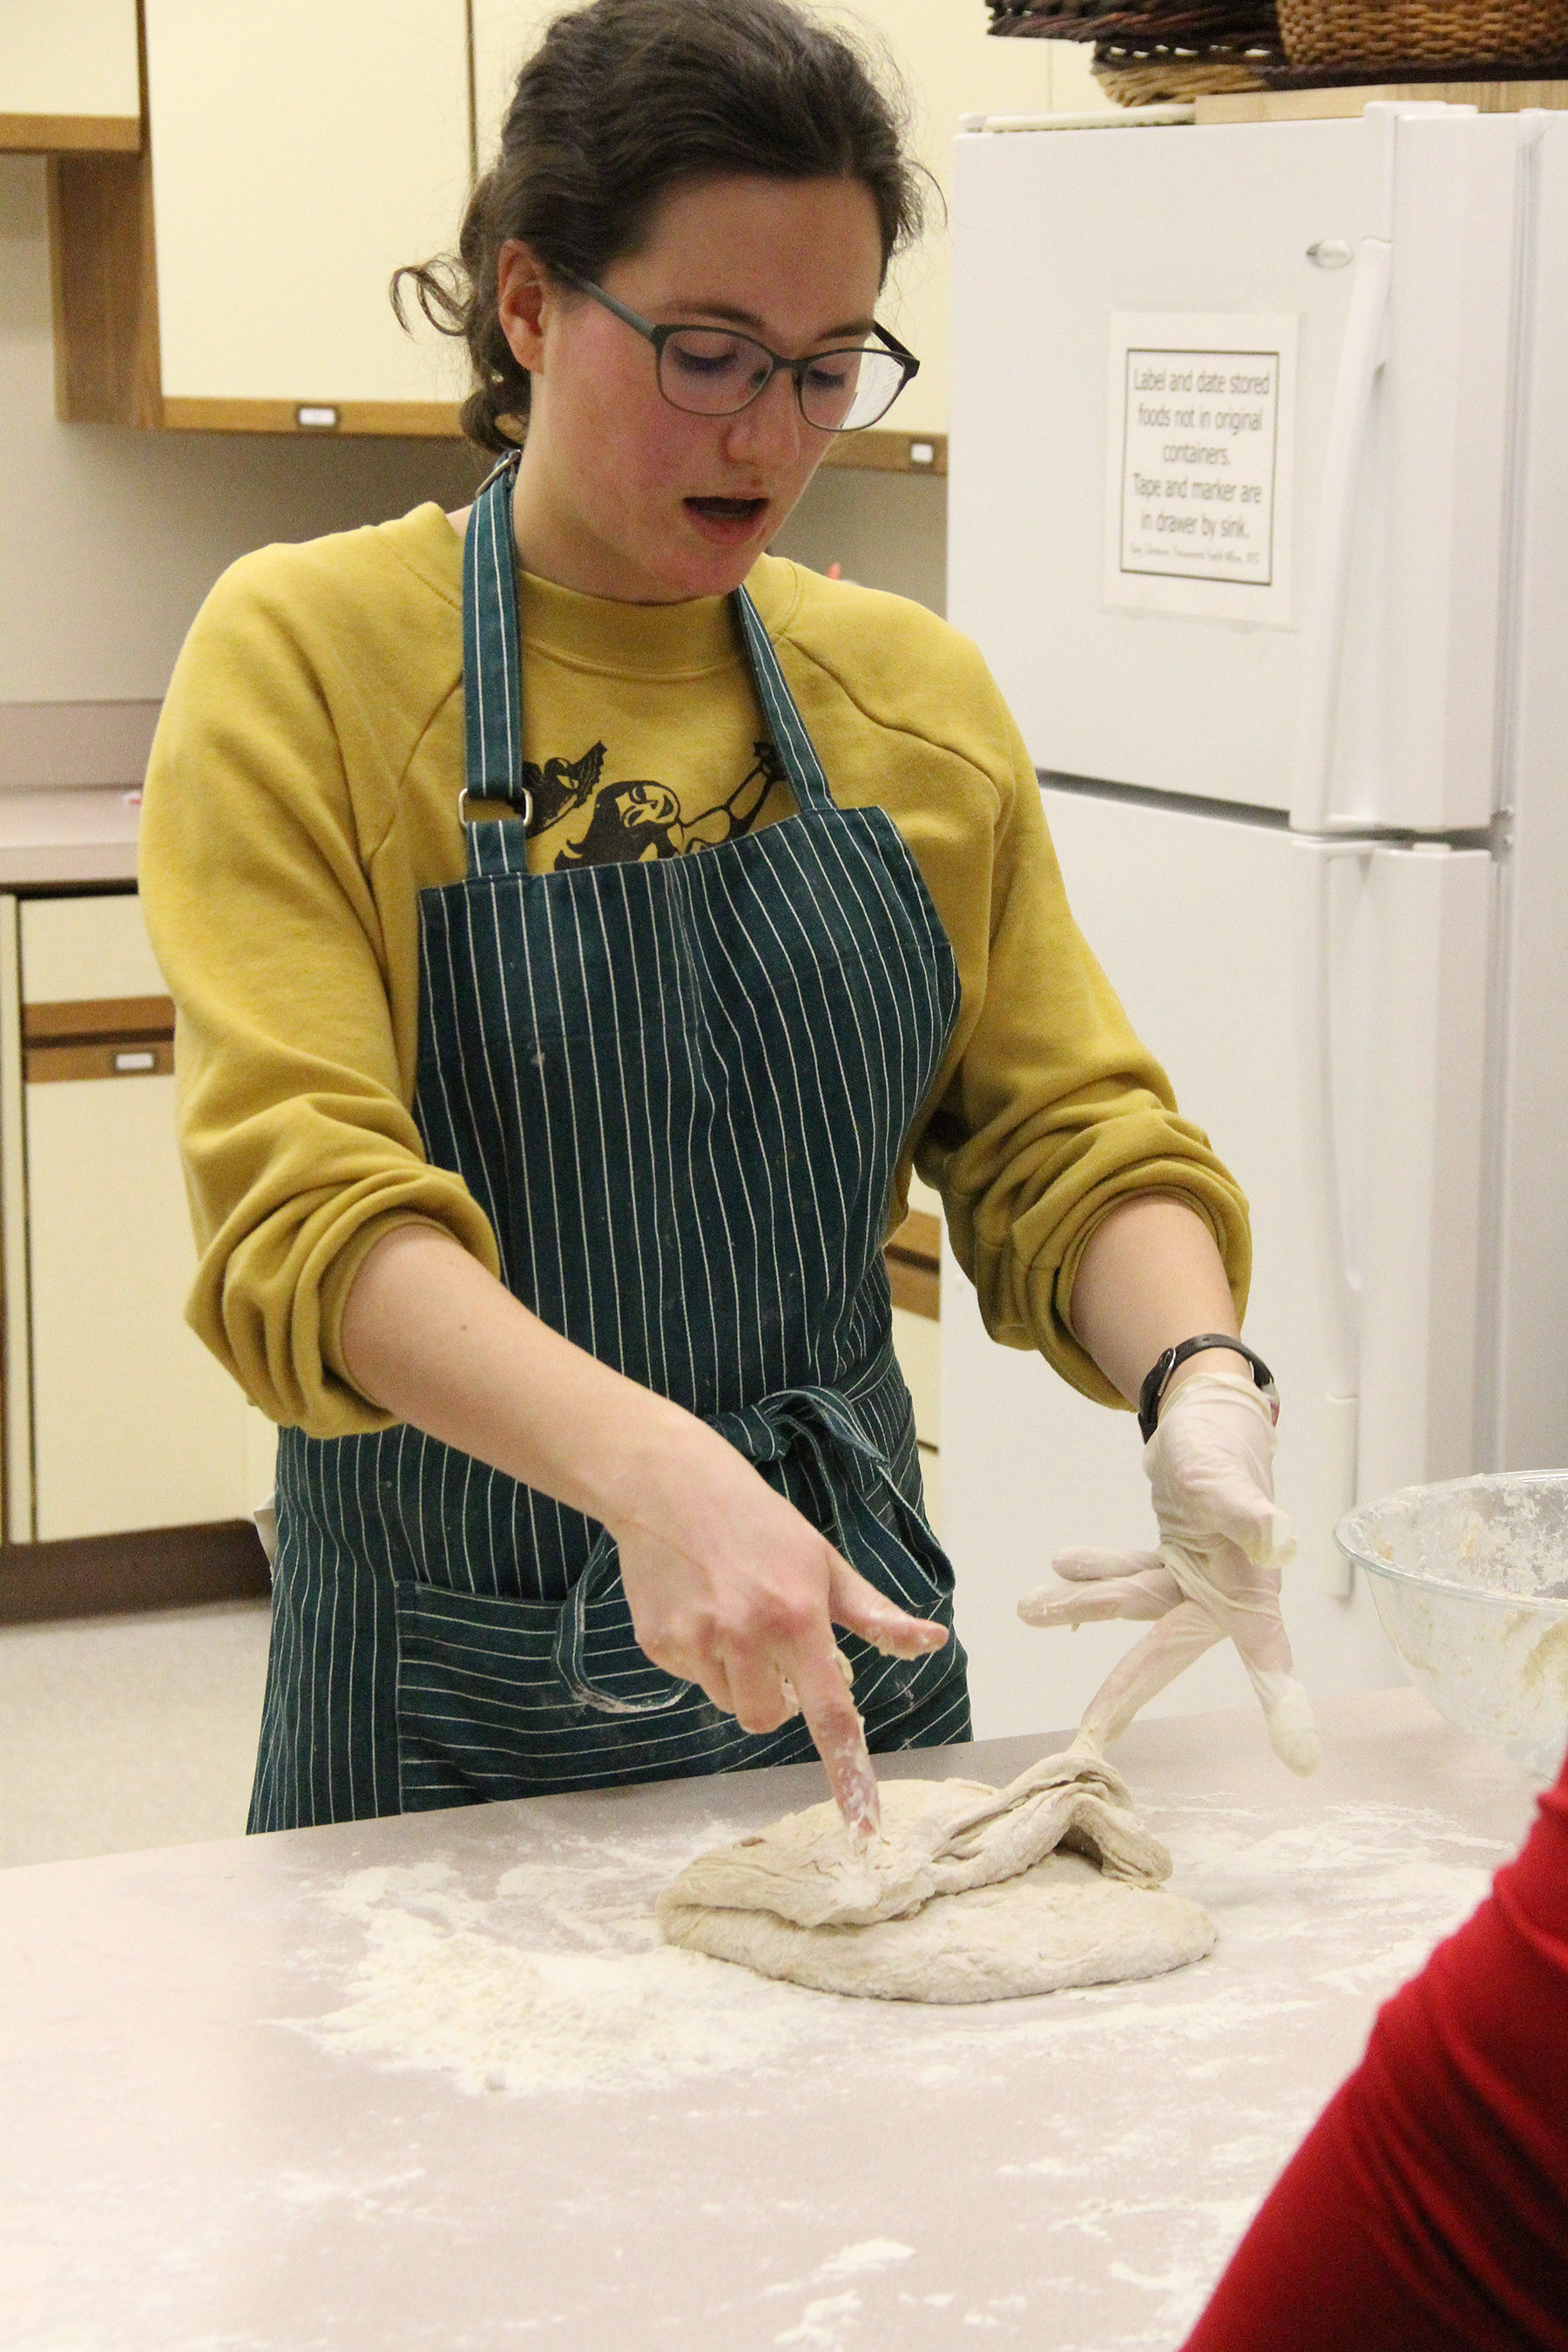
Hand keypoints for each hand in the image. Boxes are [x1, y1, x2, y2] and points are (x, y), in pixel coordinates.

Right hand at [605, 1421, 949, 1837]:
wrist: (668, 1487)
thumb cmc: (758, 1522)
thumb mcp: (823, 1560)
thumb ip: (875, 1614)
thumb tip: (932, 1643)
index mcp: (797, 1616)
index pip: (831, 1714)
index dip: (850, 1775)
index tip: (863, 1828)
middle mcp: (744, 1634)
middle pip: (769, 1721)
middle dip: (777, 1699)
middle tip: (774, 1648)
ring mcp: (696, 1641)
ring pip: (730, 1703)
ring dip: (739, 1677)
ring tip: (733, 1616)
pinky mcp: (658, 1644)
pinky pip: (693, 1680)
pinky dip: (703, 1658)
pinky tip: (701, 1609)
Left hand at [1019, 1373, 1319, 1775]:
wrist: (1208, 1418)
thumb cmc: (1225, 1448)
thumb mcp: (1229, 1481)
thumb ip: (1250, 1515)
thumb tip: (1282, 1538)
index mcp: (1250, 1588)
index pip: (1269, 1652)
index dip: (1284, 1702)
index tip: (1302, 1759)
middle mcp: (1223, 1595)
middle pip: (1169, 1648)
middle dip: (1128, 1689)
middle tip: (1092, 1734)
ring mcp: (1193, 1579)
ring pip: (1133, 1605)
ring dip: (1081, 1606)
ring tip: (1029, 1607)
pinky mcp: (1170, 1559)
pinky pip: (1128, 1574)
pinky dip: (1094, 1572)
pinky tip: (1060, 1567)